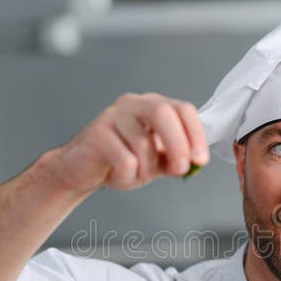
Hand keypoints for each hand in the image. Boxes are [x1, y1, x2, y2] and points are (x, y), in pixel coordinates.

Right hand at [55, 92, 208, 192]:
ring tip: (136, 175)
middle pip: (163, 113)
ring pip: (143, 143)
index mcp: (152, 105)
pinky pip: (125, 160)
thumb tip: (197, 161)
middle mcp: (133, 104)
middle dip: (178, 144)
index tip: (201, 159)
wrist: (80, 170)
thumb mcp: (156, 161)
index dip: (196, 134)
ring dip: (146, 169)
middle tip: (180, 168)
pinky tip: (117, 176)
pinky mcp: (97, 133)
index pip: (183, 109)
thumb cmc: (119, 162)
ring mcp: (113, 116)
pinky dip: (127, 177)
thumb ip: (177, 158)